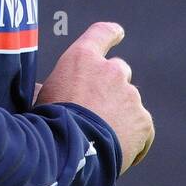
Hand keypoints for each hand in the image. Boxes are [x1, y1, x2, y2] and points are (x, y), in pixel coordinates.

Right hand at [34, 21, 154, 174]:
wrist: (68, 152)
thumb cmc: (48, 124)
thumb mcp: (42, 97)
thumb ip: (52, 87)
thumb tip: (43, 90)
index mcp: (82, 58)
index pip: (101, 33)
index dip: (110, 33)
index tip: (118, 32)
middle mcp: (111, 70)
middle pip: (119, 71)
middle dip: (111, 88)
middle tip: (98, 110)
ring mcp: (130, 95)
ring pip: (129, 102)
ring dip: (120, 115)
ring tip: (101, 138)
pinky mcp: (143, 120)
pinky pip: (142, 128)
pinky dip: (134, 139)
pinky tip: (118, 151)